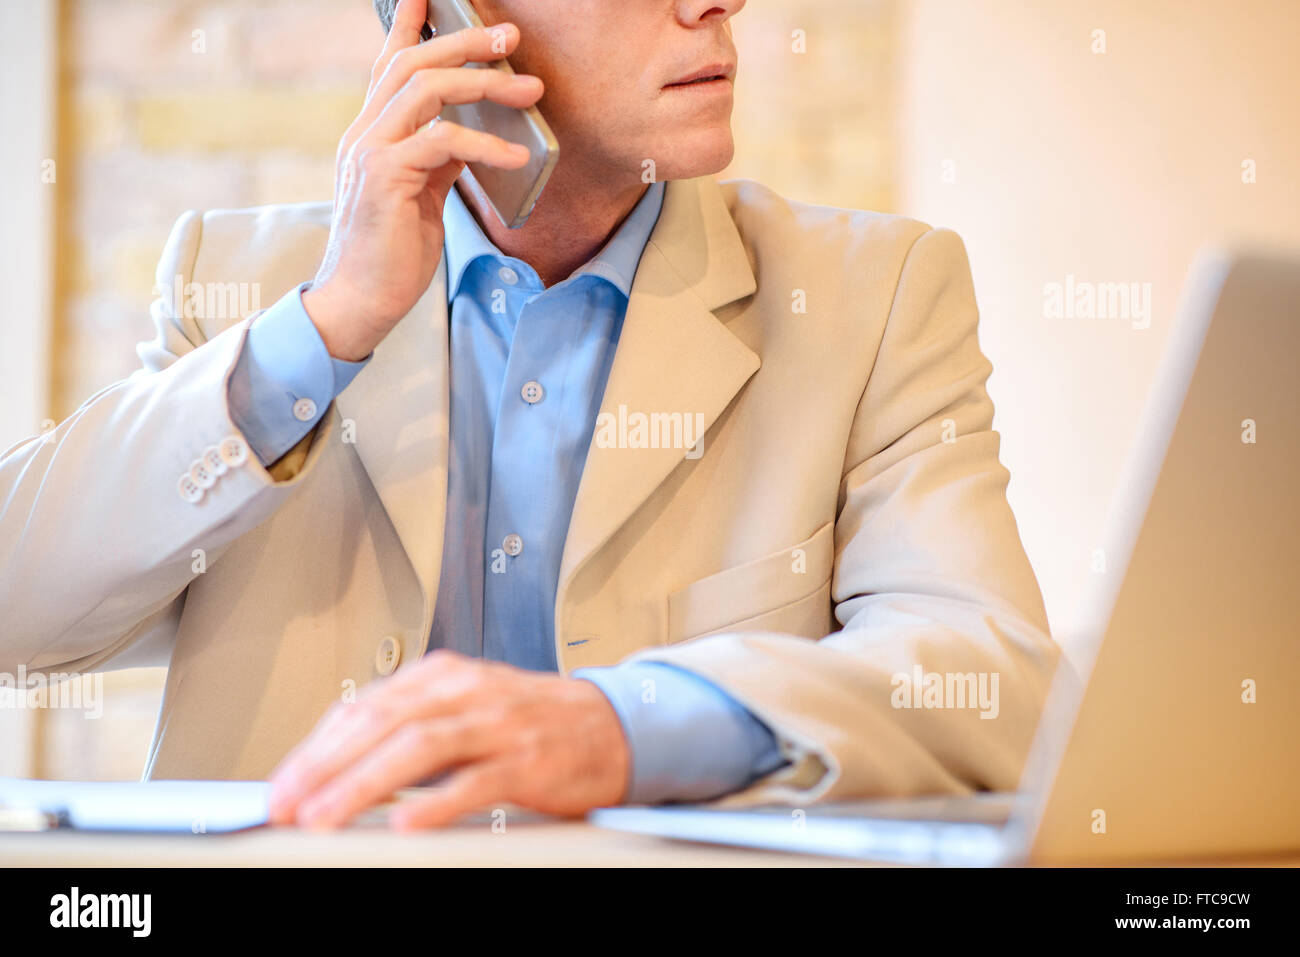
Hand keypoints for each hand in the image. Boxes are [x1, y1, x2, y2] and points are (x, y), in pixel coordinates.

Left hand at [266, 650, 631, 829]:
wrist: (611, 725)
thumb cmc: (530, 721)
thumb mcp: (464, 708)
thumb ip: (409, 727)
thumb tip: (337, 765)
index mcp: (444, 675)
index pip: (364, 707)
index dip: (316, 747)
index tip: (283, 785)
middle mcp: (466, 691)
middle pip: (381, 722)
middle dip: (324, 766)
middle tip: (287, 803)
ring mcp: (498, 723)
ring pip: (419, 747)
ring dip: (363, 784)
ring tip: (326, 816)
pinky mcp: (528, 760)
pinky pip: (475, 781)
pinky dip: (436, 803)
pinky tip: (406, 823)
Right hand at [302, 0, 543, 360]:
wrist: (361, 299)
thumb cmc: (393, 251)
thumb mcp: (422, 193)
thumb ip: (438, 158)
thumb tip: (472, 134)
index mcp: (371, 133)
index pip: (388, 65)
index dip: (409, 25)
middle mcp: (364, 133)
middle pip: (412, 63)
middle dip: (464, 42)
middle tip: (510, 37)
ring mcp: (370, 151)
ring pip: (425, 89)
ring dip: (484, 83)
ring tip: (530, 88)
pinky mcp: (385, 177)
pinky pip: (442, 141)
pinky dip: (485, 143)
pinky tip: (516, 154)